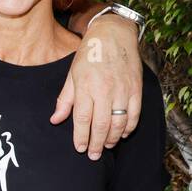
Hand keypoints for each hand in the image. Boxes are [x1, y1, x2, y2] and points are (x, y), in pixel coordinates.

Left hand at [51, 16, 141, 159]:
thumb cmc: (89, 55)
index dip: (81, 137)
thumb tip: (55, 121)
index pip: (82, 119)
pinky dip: (128, 128)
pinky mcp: (136, 89)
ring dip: (112, 139)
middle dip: (96, 144)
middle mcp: (105, 90)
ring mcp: (122, 90)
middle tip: (94, 156)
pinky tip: (122, 134)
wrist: (113, 34)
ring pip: (118, 123)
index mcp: (86, 87)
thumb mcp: (71, 75)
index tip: (80, 149)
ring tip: (106, 146)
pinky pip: (134, 115)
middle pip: (100, 126)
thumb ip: (65, 100)